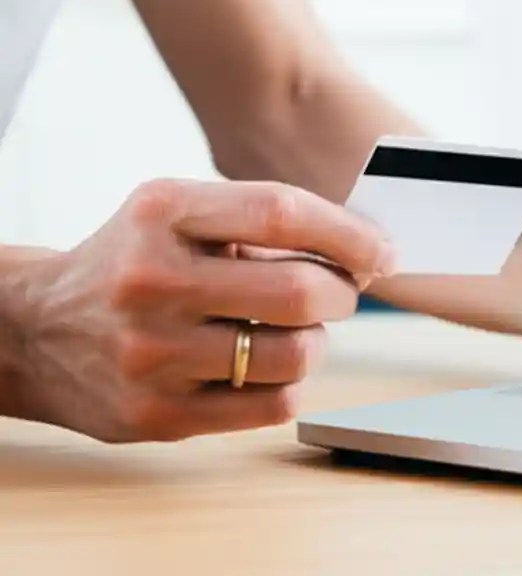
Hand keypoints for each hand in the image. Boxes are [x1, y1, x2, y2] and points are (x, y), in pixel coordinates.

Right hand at [0, 179, 393, 441]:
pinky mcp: (157, 414)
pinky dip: (290, 384)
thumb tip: (366, 251)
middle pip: (300, 291)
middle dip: (343, 293)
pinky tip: (269, 367)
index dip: (350, 234)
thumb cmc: (134, 263)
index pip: (283, 212)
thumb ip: (262, 222)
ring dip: (318, 342)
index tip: (381, 251)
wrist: (33, 328)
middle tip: (339, 293)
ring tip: (296, 331)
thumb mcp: (178, 214)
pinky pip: (274, 405)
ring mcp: (151, 353)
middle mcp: (152, 280)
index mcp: (163, 213)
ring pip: (295, 354)